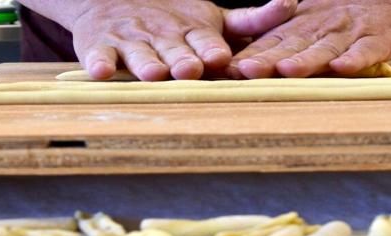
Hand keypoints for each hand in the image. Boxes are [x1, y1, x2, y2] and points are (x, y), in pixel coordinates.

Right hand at [63, 0, 297, 80]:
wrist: (110, 5)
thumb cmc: (175, 22)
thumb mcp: (215, 18)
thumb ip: (252, 20)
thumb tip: (290, 2)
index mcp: (193, 31)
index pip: (205, 41)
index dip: (211, 49)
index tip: (220, 57)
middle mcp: (163, 36)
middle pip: (174, 51)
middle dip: (182, 59)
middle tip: (190, 68)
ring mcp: (132, 42)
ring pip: (140, 55)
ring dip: (146, 64)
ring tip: (153, 73)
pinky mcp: (100, 48)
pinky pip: (99, 57)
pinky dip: (99, 65)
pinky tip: (102, 72)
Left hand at [228, 0, 390, 78]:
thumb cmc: (338, 17)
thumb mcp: (303, 24)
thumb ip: (277, 44)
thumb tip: (238, 66)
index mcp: (299, 29)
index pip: (271, 44)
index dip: (252, 55)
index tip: (230, 69)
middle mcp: (319, 32)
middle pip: (292, 47)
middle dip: (269, 60)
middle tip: (248, 71)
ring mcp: (348, 35)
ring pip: (324, 48)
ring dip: (306, 60)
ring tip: (289, 70)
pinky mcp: (375, 40)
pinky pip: (364, 50)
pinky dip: (354, 59)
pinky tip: (342, 67)